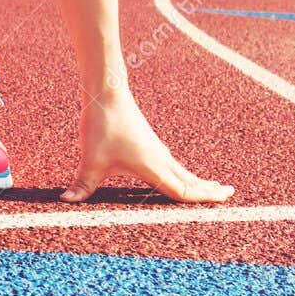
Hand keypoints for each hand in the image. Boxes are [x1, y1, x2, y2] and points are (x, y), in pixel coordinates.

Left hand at [61, 92, 233, 203]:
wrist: (106, 94)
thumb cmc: (101, 126)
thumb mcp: (89, 160)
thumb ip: (82, 184)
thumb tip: (65, 201)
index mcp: (152, 167)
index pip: (182, 190)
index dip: (202, 198)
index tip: (223, 201)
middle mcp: (160, 159)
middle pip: (189, 180)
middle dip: (208, 190)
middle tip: (229, 194)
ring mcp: (156, 150)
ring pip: (182, 171)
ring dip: (198, 181)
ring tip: (212, 187)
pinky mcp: (149, 144)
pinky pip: (172, 164)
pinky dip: (183, 172)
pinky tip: (178, 174)